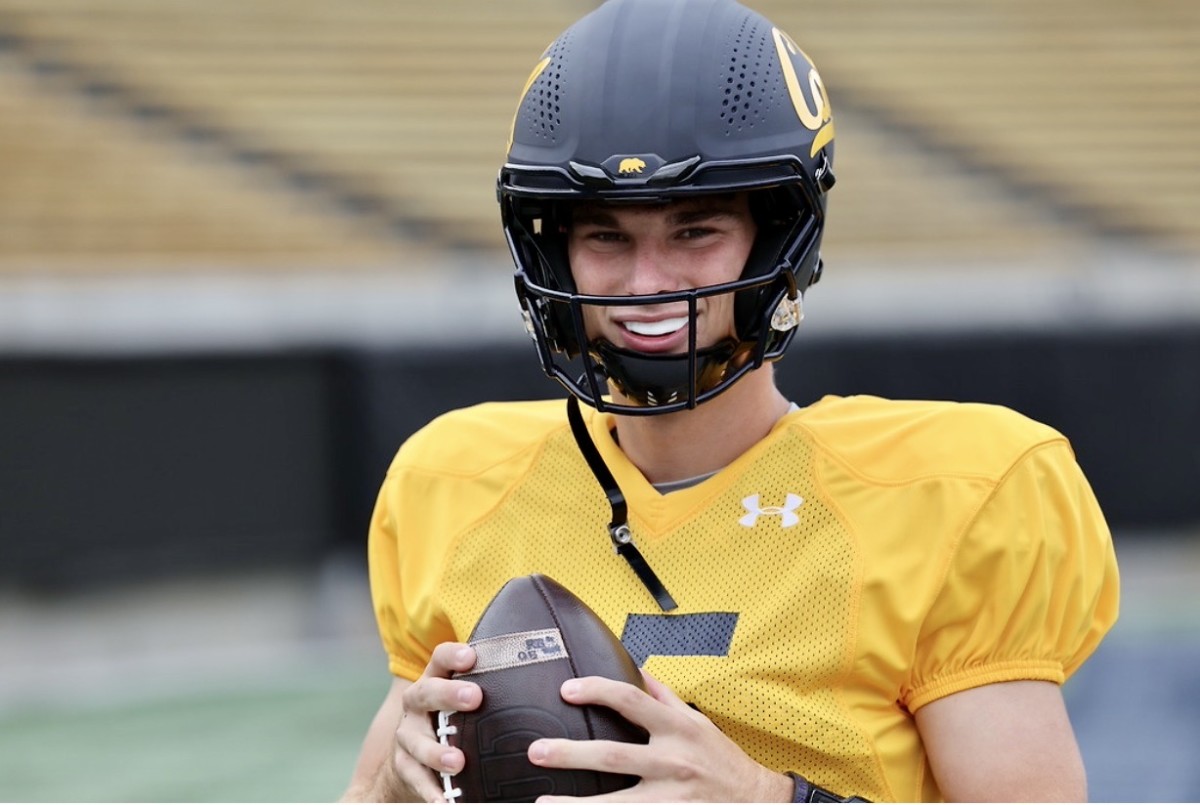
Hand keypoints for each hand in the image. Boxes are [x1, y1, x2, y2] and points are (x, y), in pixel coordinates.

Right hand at [390, 643, 482, 801]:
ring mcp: (408, 735)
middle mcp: (417, 704)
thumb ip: (492, 687)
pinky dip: (431, 791)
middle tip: (474, 698)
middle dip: (449, 694)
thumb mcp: (462, 700)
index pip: (440, 659)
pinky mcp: (405, 766)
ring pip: (417, 741)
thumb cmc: (451, 720)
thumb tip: (548, 681)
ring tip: (458, 762)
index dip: (452, 656)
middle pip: (426, 693)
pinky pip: (416, 778)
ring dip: (437, 752)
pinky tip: (445, 800)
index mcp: (435, 681)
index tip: (471, 657)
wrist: (411, 756)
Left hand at [527, 671, 792, 801]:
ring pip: (616, 803)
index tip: (567, 690)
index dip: (597, 691)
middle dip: (572, 753)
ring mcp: (669, 797)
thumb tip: (637, 668)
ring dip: (576, 804)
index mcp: (678, 728)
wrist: (755, 801)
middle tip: (537, 751)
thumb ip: (664, 697)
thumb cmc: (722, 760)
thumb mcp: (697, 721)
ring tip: (543, 801)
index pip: (631, 701)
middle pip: (614, 756)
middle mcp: (672, 762)